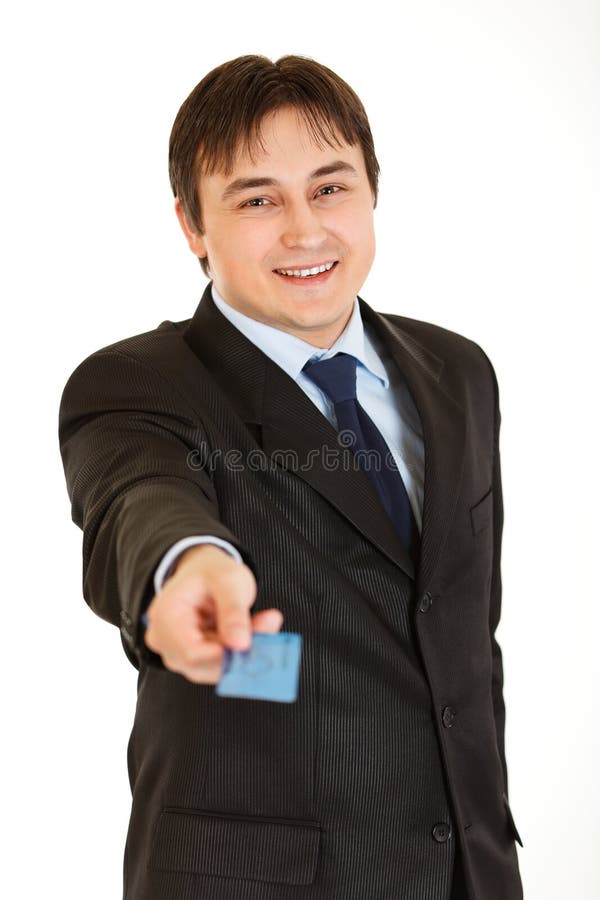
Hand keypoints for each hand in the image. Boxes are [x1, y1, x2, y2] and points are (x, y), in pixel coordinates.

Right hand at [143, 544, 283, 682]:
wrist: (203, 571)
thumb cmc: (211, 572)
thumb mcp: (229, 580)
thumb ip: (234, 611)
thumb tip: (240, 644)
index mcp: (165, 616)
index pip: (191, 653)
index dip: (224, 655)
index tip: (254, 642)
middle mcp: (164, 640)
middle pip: (202, 665)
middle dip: (237, 652)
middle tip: (268, 625)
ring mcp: (175, 652)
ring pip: (212, 669)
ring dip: (241, 652)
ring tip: (262, 622)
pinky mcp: (192, 660)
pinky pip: (217, 666)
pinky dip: (237, 653)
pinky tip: (250, 631)